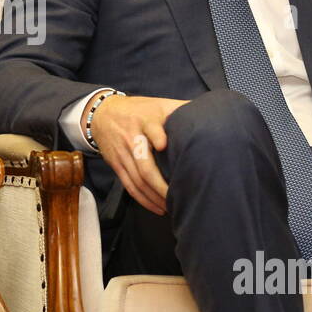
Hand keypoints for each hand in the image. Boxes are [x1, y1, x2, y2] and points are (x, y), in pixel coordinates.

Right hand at [88, 94, 187, 215]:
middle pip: (144, 165)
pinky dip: (143, 199)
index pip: (150, 127)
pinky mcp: (116, 165)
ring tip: (171, 206)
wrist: (102, 113)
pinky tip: (157, 207)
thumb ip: (181, 107)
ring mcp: (123, 154)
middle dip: (160, 184)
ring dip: (154, 197)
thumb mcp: (158, 103)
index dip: (156, 135)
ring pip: (137, 180)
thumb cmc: (139, 110)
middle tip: (178, 194)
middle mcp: (132, 138)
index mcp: (146, 121)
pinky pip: (129, 186)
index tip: (164, 145)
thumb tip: (209, 111)